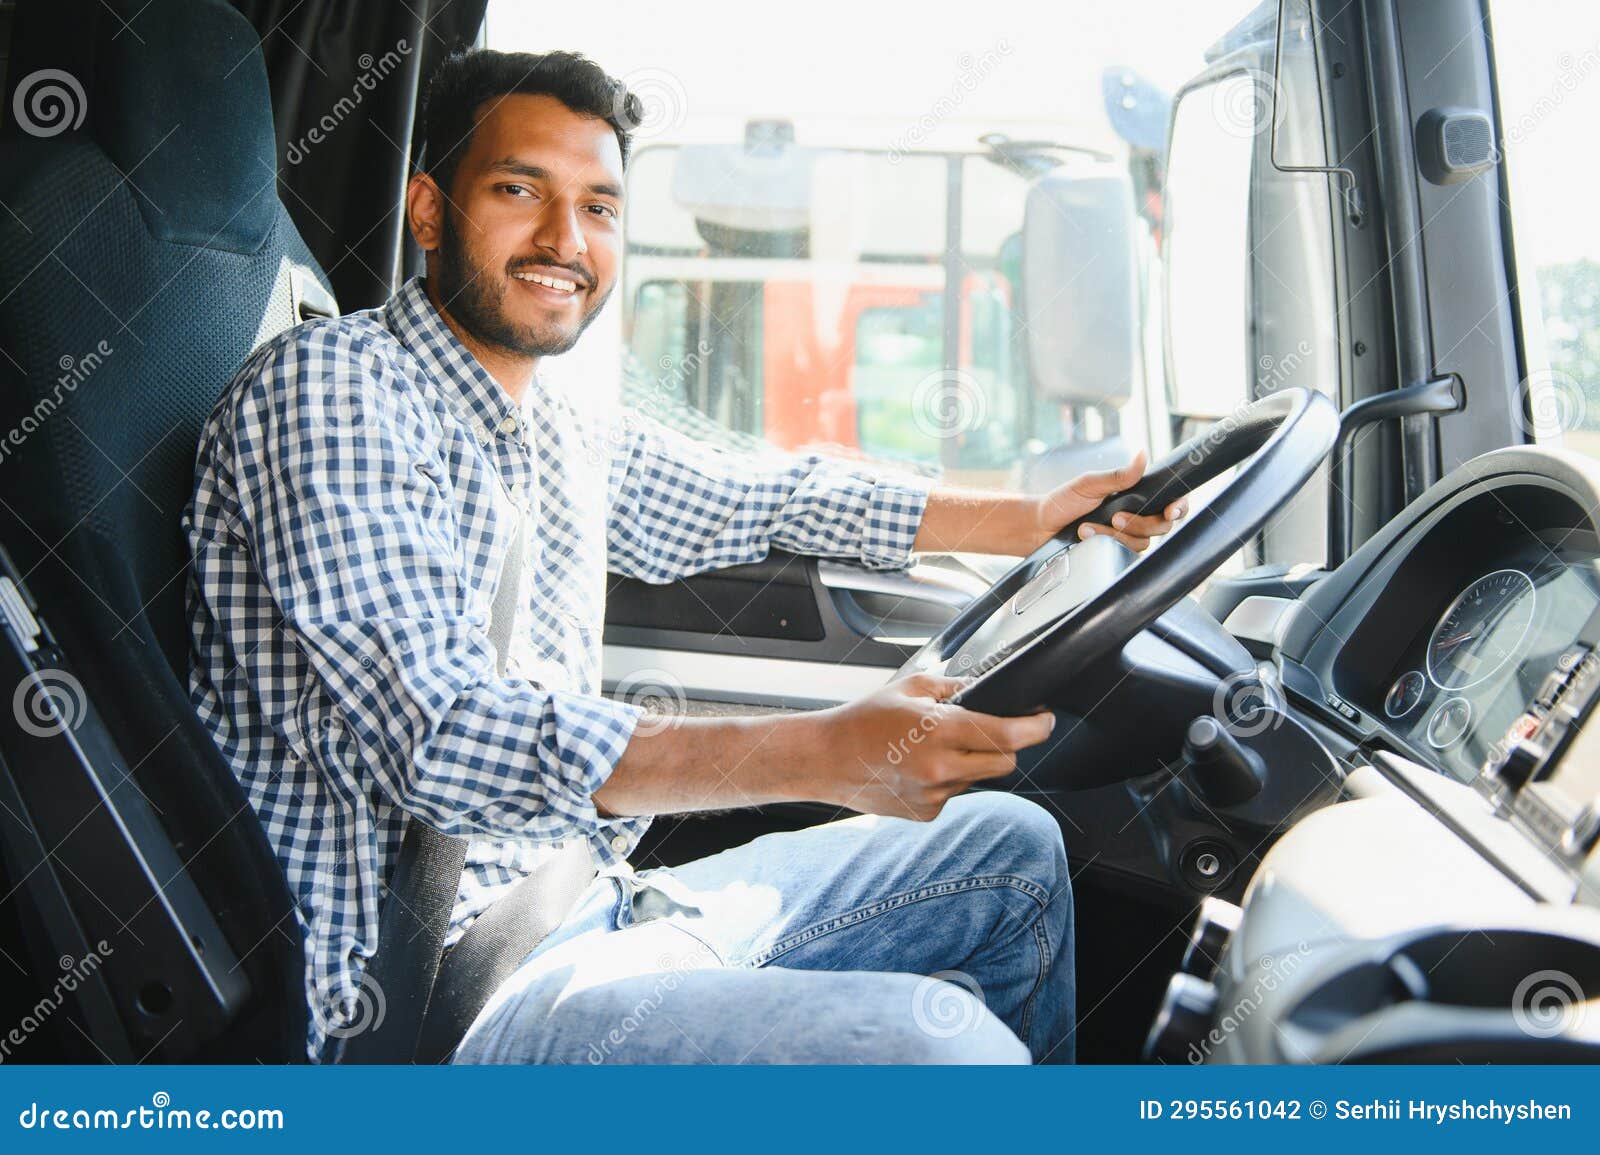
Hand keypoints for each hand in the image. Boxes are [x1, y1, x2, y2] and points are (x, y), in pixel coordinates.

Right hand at [812, 673, 1054, 820]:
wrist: (826, 759)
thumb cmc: (863, 720)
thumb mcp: (911, 688)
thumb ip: (954, 687)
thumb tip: (985, 688)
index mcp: (941, 731)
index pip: (1009, 735)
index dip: (1036, 728)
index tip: (1045, 721)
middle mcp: (942, 768)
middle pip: (1005, 763)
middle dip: (1007, 745)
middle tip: (991, 729)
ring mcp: (935, 795)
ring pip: (978, 778)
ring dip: (971, 762)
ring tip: (933, 747)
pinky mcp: (927, 813)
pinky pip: (954, 794)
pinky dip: (947, 780)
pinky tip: (918, 768)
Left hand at [1037, 450, 1186, 551]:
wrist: (1038, 527)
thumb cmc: (1063, 502)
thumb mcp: (1090, 484)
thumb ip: (1119, 476)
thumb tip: (1143, 456)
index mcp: (1135, 497)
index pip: (1170, 502)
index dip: (1178, 507)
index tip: (1171, 510)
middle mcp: (1136, 518)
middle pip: (1161, 527)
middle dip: (1140, 523)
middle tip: (1115, 517)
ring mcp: (1125, 539)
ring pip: (1142, 543)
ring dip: (1114, 535)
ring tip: (1087, 527)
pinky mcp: (1114, 555)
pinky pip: (1125, 556)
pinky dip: (1106, 545)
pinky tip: (1087, 539)